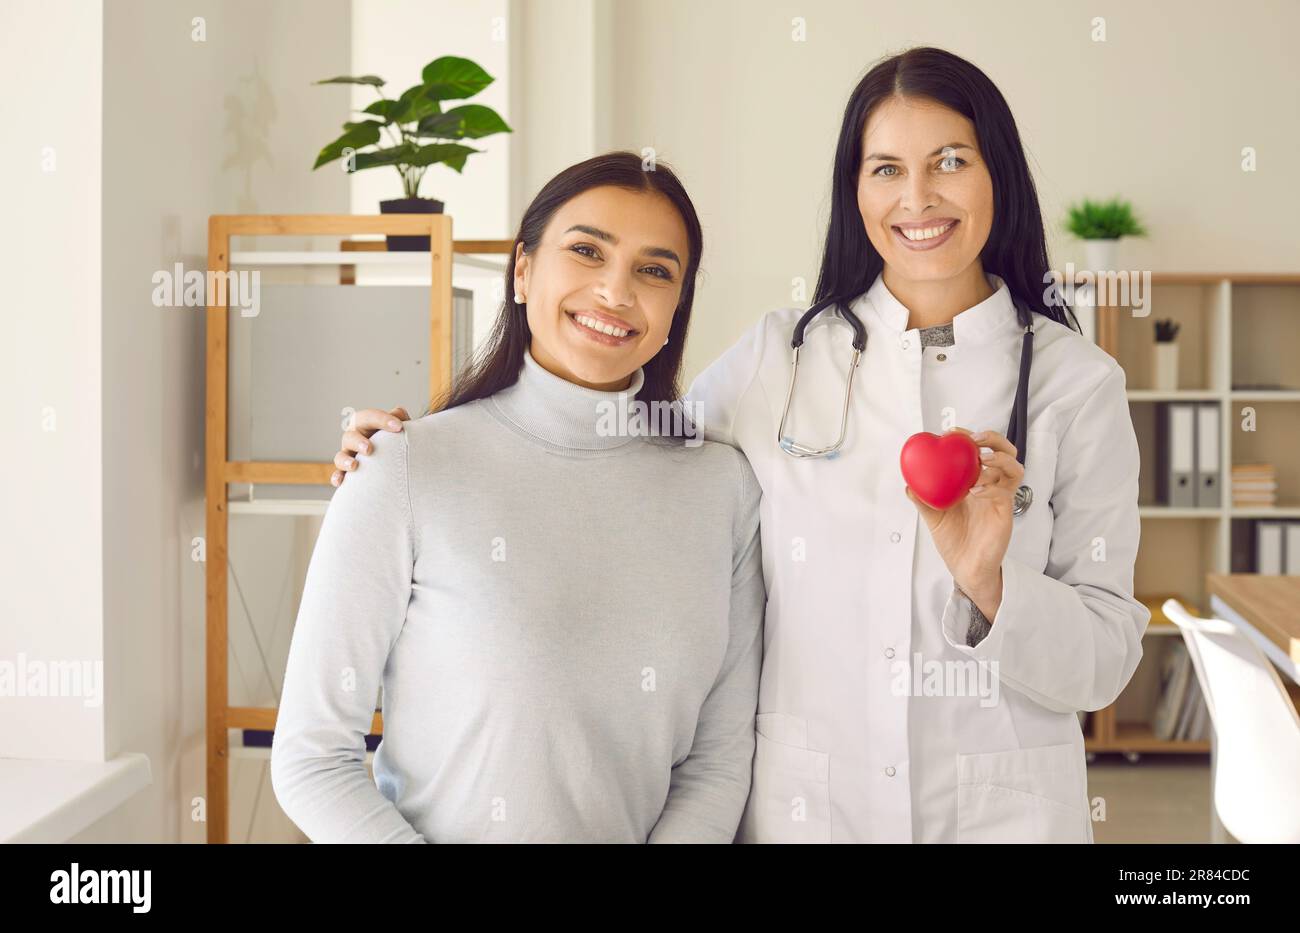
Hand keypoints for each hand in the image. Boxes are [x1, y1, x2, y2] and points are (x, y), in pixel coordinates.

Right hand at [331, 406, 409, 486]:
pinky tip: (339, 482)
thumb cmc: (394, 438)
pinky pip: (338, 474)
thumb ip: (399, 418)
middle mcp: (353, 438)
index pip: (370, 417)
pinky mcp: (346, 471)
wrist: (394, 458)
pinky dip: (337, 477)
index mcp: (365, 423)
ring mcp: (348, 455)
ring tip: (354, 466)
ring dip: (345, 460)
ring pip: (340, 456)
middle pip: (350, 437)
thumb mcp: (399, 426)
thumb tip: (399, 413)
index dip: (383, 420)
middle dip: (358, 442)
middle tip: (369, 449)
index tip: (398, 426)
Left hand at [904, 427, 1023, 619]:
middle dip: (993, 439)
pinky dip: (991, 487)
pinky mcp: (1005, 513)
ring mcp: (1000, 498)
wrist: (964, 568)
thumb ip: (923, 499)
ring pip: (1014, 469)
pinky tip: (975, 490)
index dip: (970, 438)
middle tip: (974, 439)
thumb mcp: (933, 517)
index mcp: (976, 482)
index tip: (953, 432)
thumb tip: (908, 484)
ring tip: (980, 460)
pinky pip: (1004, 493)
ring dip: (998, 459)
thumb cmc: (953, 541)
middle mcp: (991, 486)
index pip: (980, 450)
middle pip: (1005, 453)